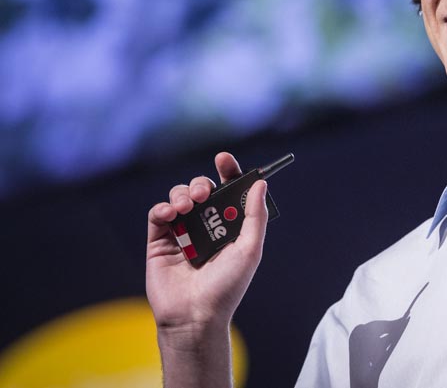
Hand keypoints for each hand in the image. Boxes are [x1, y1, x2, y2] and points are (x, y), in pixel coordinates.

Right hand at [146, 152, 268, 333]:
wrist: (196, 315)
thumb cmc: (227, 286)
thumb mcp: (250, 249)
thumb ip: (255, 215)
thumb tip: (260, 182)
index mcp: (230, 225)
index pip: (229, 190)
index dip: (227, 171)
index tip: (223, 159)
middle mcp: (207, 225)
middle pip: (203, 189)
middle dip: (203, 183)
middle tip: (206, 193)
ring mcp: (182, 231)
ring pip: (180, 196)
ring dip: (184, 193)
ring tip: (188, 206)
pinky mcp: (160, 240)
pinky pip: (158, 213)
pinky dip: (163, 207)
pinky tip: (171, 214)